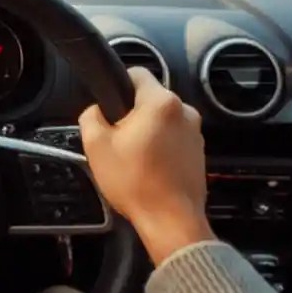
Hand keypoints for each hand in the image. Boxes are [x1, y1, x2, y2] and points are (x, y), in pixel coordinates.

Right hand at [79, 67, 215, 264]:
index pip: (137, 72)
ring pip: (162, 120)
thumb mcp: (96, 146)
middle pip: (150, 99)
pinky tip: (150, 169)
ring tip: (134, 158)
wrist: (171, 220)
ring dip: (148, 131)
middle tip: (118, 140)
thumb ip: (91, 116)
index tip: (110, 107)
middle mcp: (184, 110)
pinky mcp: (200, 152)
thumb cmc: (134, 182)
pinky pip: (174, 138)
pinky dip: (162, 147)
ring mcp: (196, 132)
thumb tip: (96, 110)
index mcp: (161, 102)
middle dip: (132, 114)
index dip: (118, 85)